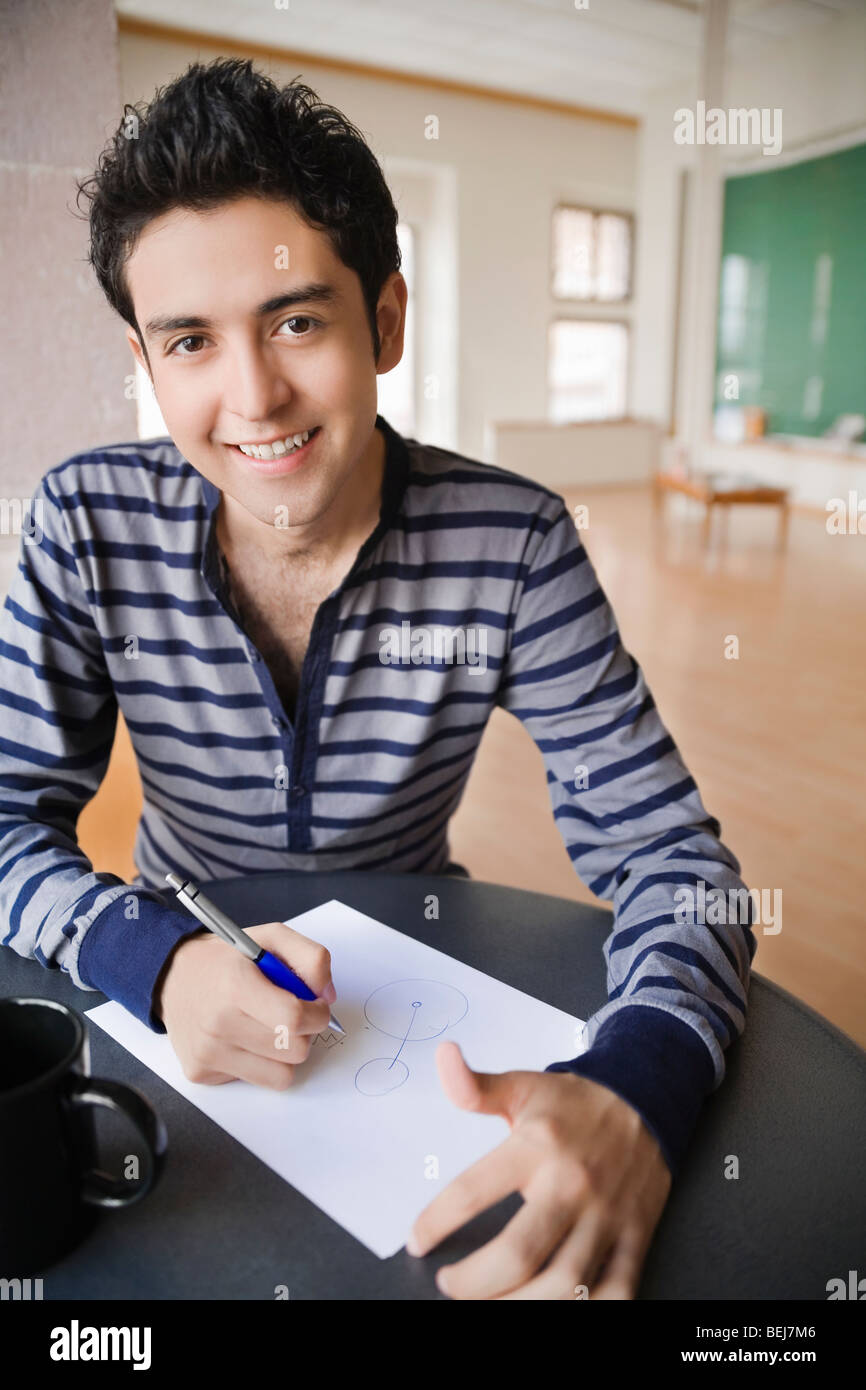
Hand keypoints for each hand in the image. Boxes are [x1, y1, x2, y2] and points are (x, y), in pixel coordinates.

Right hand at [156, 922, 335, 1088]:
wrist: (171, 976)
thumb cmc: (225, 959)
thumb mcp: (270, 938)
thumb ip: (310, 958)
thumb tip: (327, 997)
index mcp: (236, 985)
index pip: (293, 1018)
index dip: (317, 1015)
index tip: (316, 1007)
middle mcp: (219, 1023)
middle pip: (295, 1051)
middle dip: (303, 1033)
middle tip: (289, 1015)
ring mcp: (208, 1053)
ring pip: (281, 1075)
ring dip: (283, 1053)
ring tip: (267, 1027)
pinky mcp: (201, 1073)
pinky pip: (255, 1081)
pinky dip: (259, 1063)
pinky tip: (243, 1038)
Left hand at [407, 1041, 671, 1298]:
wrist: (646, 1097)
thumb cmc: (575, 1102)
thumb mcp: (523, 1086)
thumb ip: (475, 1086)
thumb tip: (442, 1055)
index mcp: (536, 1146)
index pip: (473, 1191)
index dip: (436, 1222)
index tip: (417, 1240)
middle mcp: (571, 1184)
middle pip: (519, 1255)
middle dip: (474, 1283)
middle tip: (450, 1285)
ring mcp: (606, 1214)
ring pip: (565, 1282)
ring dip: (521, 1303)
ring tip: (491, 1302)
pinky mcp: (635, 1234)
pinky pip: (616, 1289)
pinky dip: (589, 1308)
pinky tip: (556, 1307)